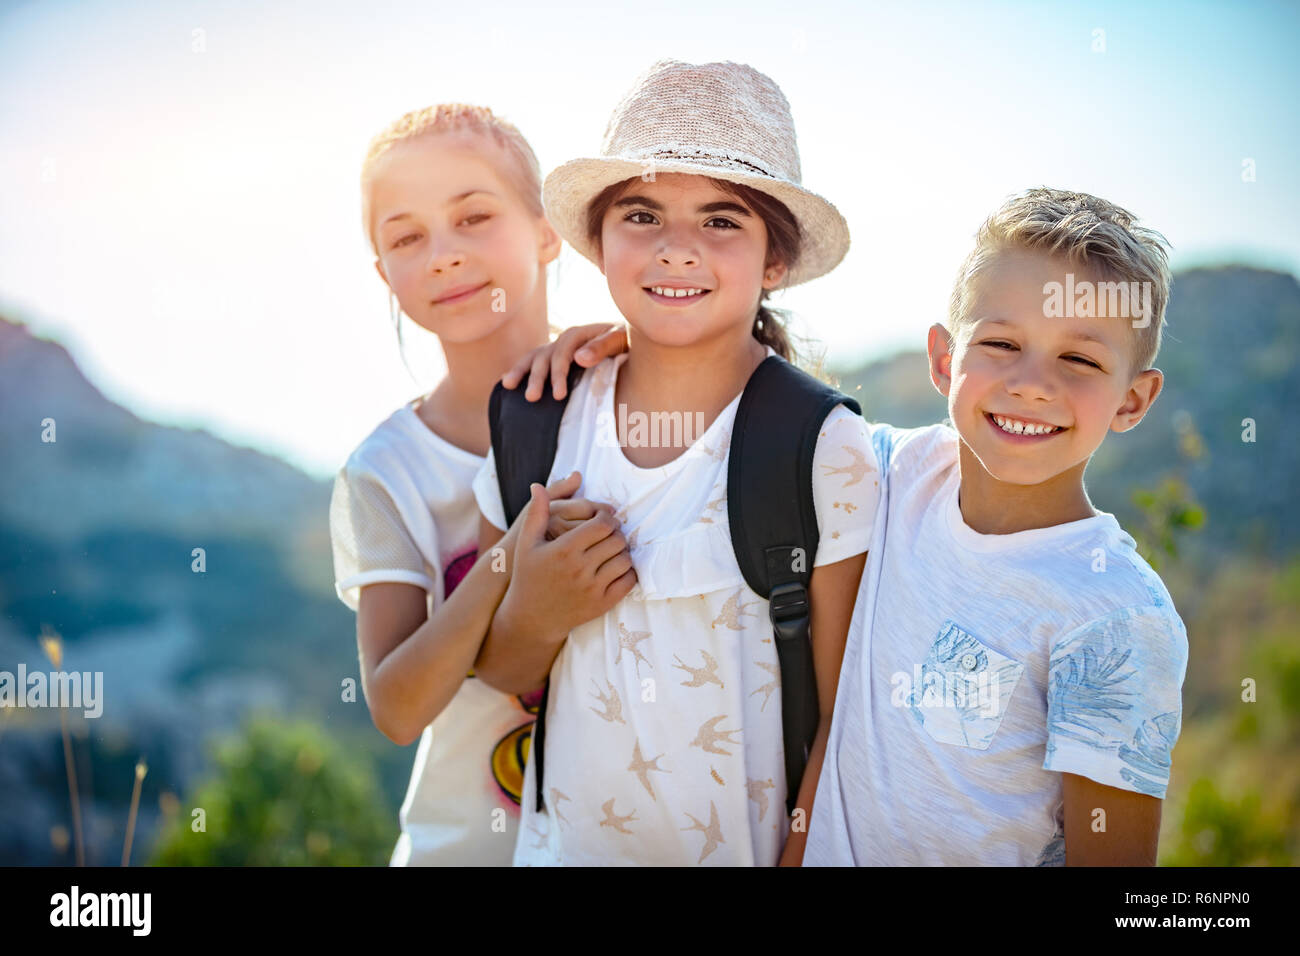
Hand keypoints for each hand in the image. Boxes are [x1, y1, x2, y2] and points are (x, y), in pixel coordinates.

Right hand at [501, 323, 629, 401]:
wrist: (630, 337)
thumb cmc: (628, 340)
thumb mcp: (621, 339)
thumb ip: (602, 347)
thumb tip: (578, 358)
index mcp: (579, 334)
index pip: (563, 353)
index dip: (559, 374)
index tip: (559, 395)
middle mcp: (564, 339)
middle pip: (545, 357)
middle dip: (538, 378)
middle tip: (532, 398)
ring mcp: (558, 347)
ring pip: (535, 357)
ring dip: (522, 371)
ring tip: (508, 385)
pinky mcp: (555, 356)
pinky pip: (534, 361)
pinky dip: (522, 369)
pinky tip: (509, 382)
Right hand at [506, 475, 636, 638]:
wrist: (531, 618)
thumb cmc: (529, 576)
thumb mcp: (527, 544)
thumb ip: (537, 513)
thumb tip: (537, 486)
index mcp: (564, 549)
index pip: (602, 524)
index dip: (607, 517)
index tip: (603, 519)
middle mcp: (580, 569)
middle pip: (617, 540)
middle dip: (617, 532)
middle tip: (611, 533)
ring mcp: (592, 588)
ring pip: (625, 560)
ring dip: (623, 551)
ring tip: (614, 549)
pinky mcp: (602, 604)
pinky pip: (628, 581)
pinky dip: (628, 571)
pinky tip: (617, 567)